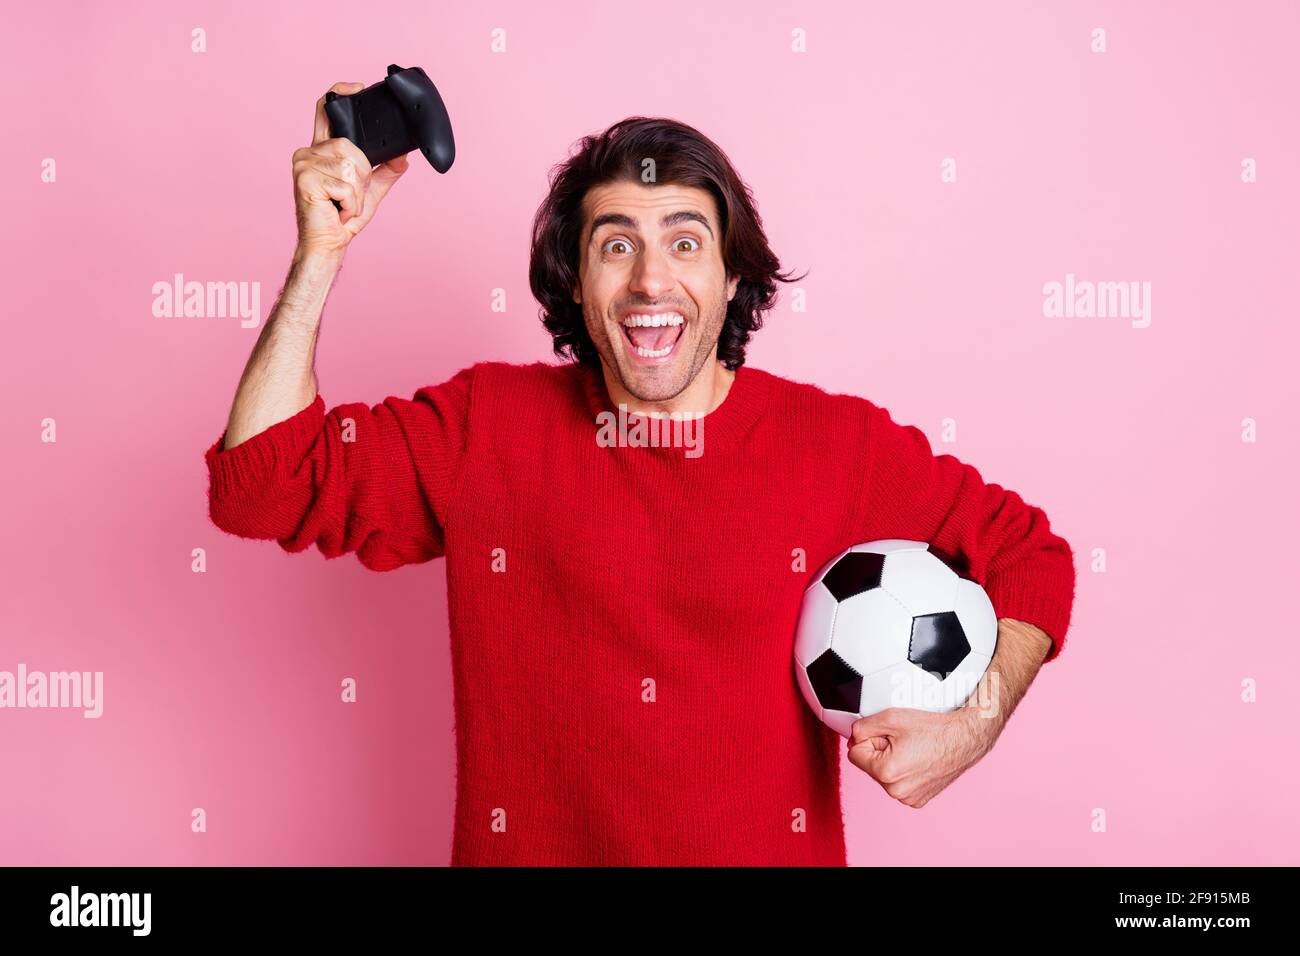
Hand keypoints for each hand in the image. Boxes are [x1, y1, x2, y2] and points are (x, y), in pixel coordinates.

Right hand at [291, 81, 410, 257]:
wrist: (327, 244)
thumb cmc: (342, 218)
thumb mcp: (371, 191)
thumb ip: (386, 170)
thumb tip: (403, 155)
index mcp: (323, 150)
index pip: (326, 111)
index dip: (340, 93)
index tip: (358, 87)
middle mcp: (310, 152)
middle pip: (351, 145)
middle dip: (362, 174)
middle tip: (351, 195)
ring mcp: (304, 164)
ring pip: (350, 165)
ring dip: (357, 192)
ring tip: (344, 203)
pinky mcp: (305, 179)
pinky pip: (345, 184)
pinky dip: (351, 203)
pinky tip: (338, 209)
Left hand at [847, 705, 1000, 807]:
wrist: (964, 738)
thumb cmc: (932, 728)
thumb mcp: (890, 717)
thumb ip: (862, 728)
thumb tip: (853, 738)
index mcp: (886, 772)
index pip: (855, 754)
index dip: (869, 740)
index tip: (887, 735)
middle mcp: (896, 791)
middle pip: (869, 766)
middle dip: (880, 751)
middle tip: (903, 741)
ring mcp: (908, 798)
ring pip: (884, 776)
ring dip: (891, 762)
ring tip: (913, 750)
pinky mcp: (918, 801)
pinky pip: (899, 785)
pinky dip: (904, 773)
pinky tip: (919, 761)